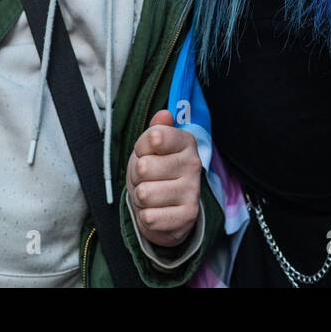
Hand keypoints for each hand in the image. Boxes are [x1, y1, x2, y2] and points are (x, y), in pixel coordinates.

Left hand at [126, 110, 201, 248]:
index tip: (147, 153)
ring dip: (141, 197)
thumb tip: (164, 114)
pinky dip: (146, 216)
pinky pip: (149, 216)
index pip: (154, 136)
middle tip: (147, 178)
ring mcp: (192, 191)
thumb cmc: (156, 172)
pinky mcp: (188, 216)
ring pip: (144, 193)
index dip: (141, 147)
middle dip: (137, 176)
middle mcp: (194, 164)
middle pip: (143, 166)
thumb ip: (157, 129)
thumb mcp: (151, 148)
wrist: (168, 208)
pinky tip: (157, 211)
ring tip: (151, 195)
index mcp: (186, 142)